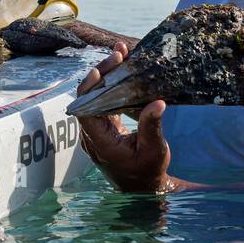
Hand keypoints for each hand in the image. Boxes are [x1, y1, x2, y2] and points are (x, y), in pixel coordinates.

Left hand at [76, 42, 174, 193]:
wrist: (143, 188)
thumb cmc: (148, 172)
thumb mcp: (155, 150)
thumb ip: (152, 127)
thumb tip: (158, 102)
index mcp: (99, 141)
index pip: (86, 109)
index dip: (91, 87)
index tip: (103, 68)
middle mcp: (92, 134)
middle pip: (88, 97)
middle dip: (101, 73)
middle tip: (118, 53)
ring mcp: (97, 129)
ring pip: (95, 97)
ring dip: (107, 76)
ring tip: (122, 53)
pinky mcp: (105, 126)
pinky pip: (105, 101)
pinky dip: (113, 85)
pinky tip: (125, 68)